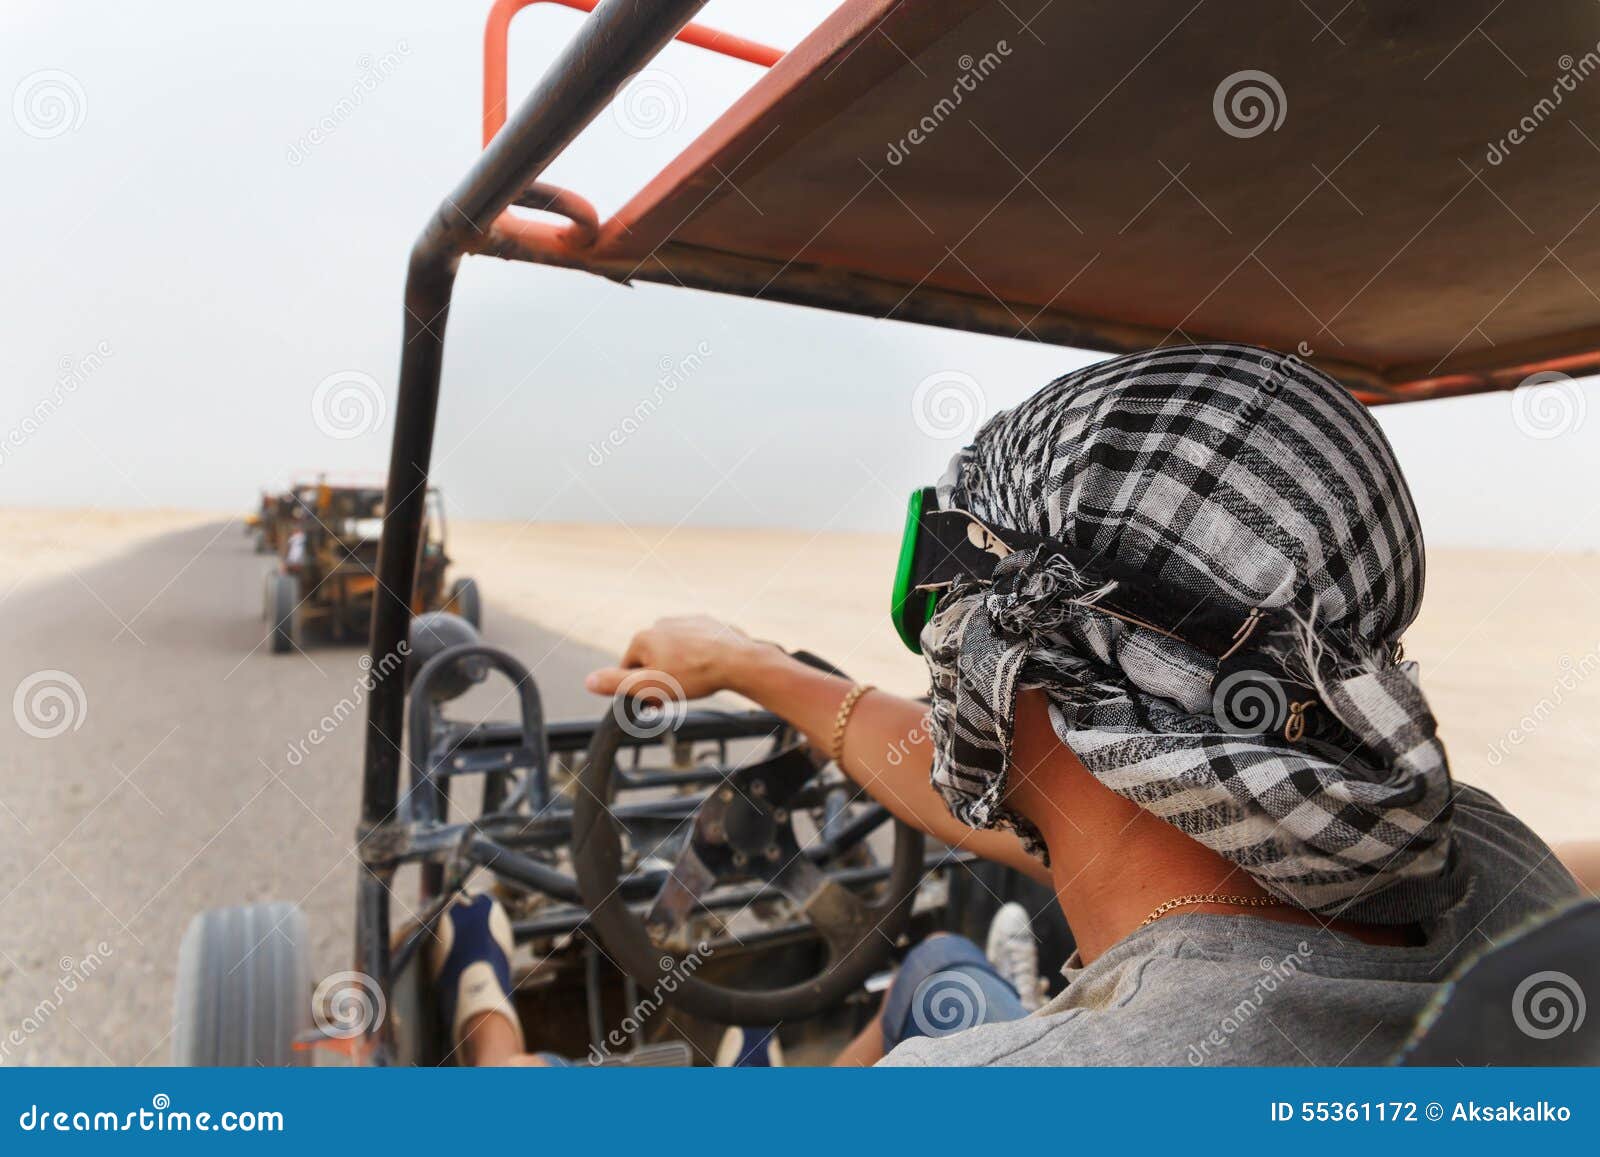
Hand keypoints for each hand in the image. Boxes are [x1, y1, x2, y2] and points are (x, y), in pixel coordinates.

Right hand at [585, 615, 775, 701]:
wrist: (738, 661)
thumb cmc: (694, 674)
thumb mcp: (649, 685)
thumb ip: (616, 683)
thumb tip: (589, 681)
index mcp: (643, 637)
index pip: (629, 668)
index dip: (639, 688)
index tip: (654, 701)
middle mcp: (661, 623)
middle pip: (651, 658)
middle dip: (659, 677)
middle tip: (675, 694)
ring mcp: (686, 620)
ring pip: (673, 650)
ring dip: (678, 667)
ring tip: (694, 682)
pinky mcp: (707, 623)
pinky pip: (695, 644)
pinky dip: (697, 656)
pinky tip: (707, 669)